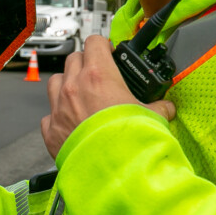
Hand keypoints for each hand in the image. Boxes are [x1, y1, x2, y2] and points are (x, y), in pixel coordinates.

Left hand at [40, 35, 175, 158]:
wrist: (111, 172)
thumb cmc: (129, 142)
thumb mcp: (153, 118)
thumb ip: (160, 108)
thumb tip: (167, 107)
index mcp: (98, 76)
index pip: (95, 42)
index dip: (103, 46)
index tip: (109, 53)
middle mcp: (74, 87)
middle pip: (73, 59)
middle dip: (85, 63)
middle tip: (97, 75)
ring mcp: (59, 108)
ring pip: (56, 81)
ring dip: (67, 84)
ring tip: (80, 95)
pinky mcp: (51, 131)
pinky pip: (48, 115)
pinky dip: (57, 116)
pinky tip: (70, 124)